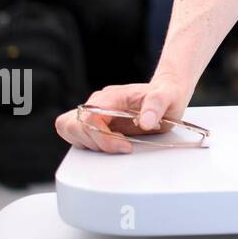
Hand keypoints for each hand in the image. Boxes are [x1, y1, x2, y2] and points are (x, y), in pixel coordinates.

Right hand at [54, 76, 194, 153]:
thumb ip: (156, 106)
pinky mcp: (93, 121)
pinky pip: (74, 132)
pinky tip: (108, 144)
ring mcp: (94, 112)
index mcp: (112, 96)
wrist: (166, 92)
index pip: (90, 116)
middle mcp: (98, 102)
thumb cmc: (166, 94)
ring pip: (69, 129)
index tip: (125, 145)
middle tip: (123, 146)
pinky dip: (85, 143)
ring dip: (89, 144)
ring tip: (115, 145)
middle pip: (74, 125)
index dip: (103, 136)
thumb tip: (146, 122)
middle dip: (96, 143)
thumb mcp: (168, 97)